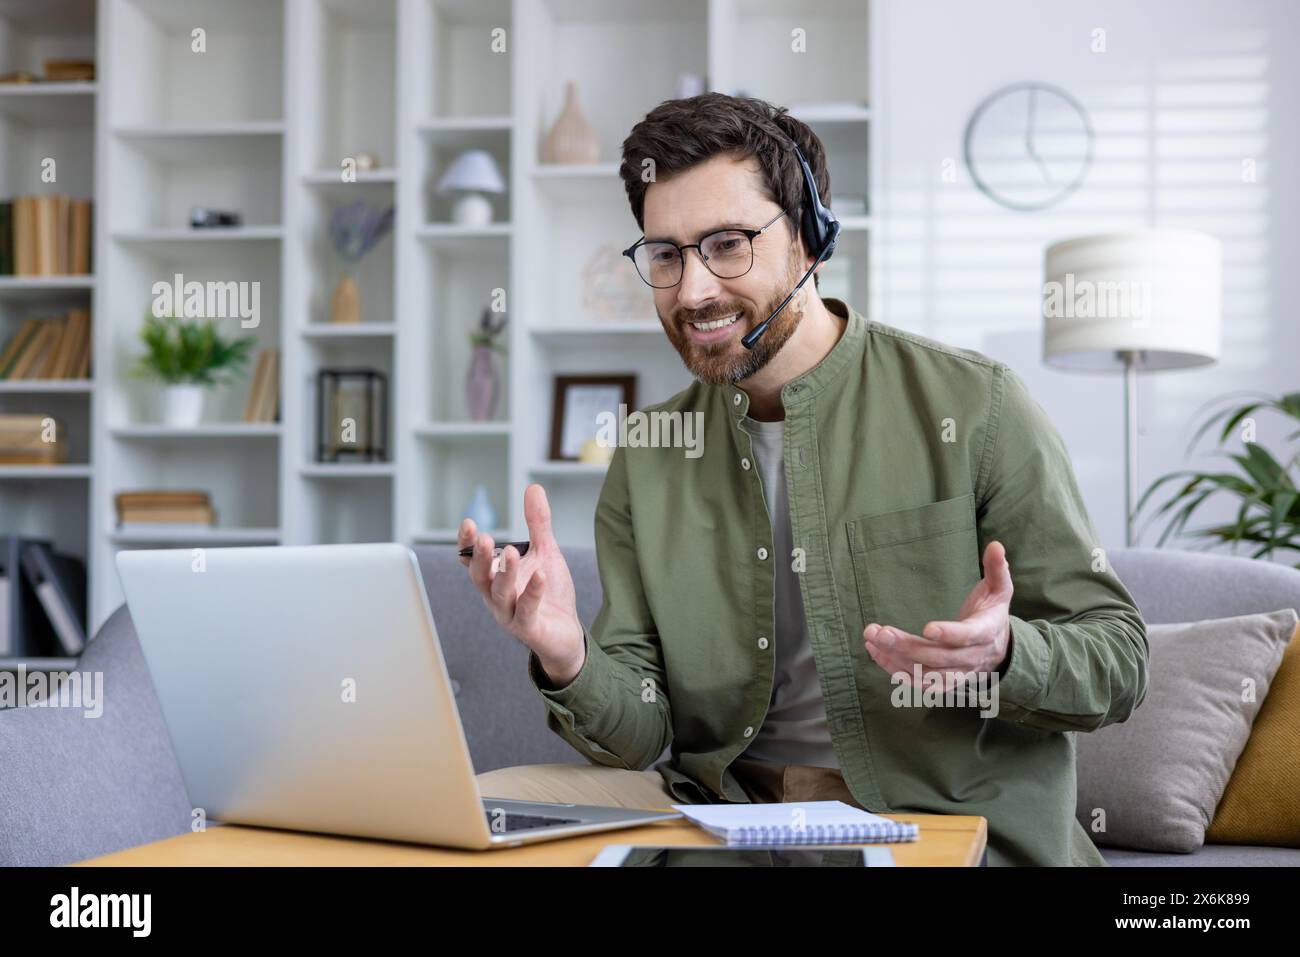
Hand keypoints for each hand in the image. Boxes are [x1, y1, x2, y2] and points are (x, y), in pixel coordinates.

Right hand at [458, 483, 585, 684]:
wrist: (566, 633)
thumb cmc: (549, 593)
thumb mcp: (545, 552)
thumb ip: (537, 524)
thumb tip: (533, 488)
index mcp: (494, 578)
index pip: (473, 561)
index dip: (468, 545)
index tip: (469, 523)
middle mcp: (496, 597)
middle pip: (480, 577)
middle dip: (480, 558)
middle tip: (485, 538)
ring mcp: (510, 615)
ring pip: (500, 594)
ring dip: (505, 573)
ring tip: (513, 552)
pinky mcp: (529, 628)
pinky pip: (527, 611)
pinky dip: (532, 593)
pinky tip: (540, 575)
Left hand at [863, 540, 1013, 690]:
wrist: (1000, 652)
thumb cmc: (992, 614)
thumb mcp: (1000, 589)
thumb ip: (996, 568)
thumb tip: (995, 545)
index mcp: (985, 632)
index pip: (967, 636)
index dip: (949, 633)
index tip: (926, 628)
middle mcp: (970, 658)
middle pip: (938, 657)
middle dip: (907, 646)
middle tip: (880, 632)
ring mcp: (956, 674)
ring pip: (925, 673)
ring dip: (895, 658)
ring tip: (872, 639)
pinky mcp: (943, 683)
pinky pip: (918, 682)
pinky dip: (895, 670)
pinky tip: (875, 652)